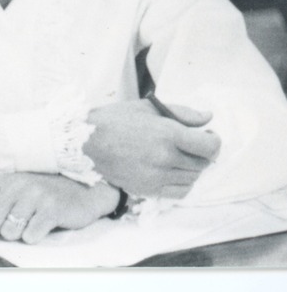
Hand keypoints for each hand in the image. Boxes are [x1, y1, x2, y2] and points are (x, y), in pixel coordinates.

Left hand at [0, 173, 119, 243]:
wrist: (82, 190)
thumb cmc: (41, 195)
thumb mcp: (11, 193)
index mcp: (1, 182)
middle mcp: (15, 186)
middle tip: (11, 228)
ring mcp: (34, 196)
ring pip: (8, 231)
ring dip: (16, 235)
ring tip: (27, 226)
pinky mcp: (52, 209)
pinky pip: (31, 234)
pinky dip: (33, 237)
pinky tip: (40, 228)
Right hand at [84, 100, 220, 197]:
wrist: (85, 142)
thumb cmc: (115, 120)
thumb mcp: (148, 107)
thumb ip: (181, 112)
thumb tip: (208, 118)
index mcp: (167, 134)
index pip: (210, 147)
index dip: (213, 141)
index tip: (207, 136)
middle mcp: (165, 157)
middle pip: (203, 163)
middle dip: (201, 153)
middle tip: (190, 144)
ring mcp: (157, 176)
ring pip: (193, 178)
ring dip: (192, 168)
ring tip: (177, 157)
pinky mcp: (148, 189)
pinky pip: (180, 191)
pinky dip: (183, 182)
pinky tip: (172, 171)